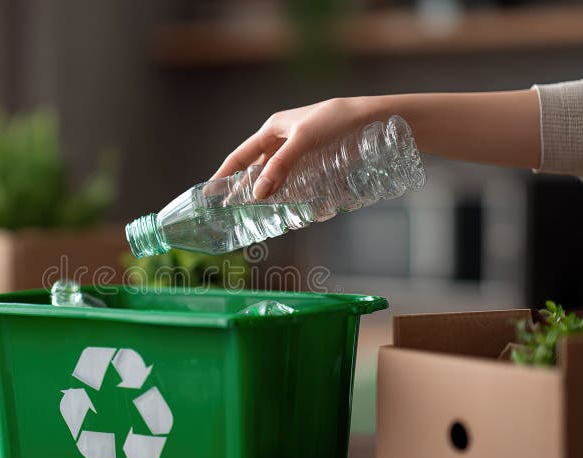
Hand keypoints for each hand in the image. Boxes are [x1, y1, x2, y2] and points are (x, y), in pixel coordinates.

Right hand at [211, 97, 372, 199]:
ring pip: (277, 178)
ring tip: (263, 214)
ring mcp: (300, 153)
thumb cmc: (336, 120)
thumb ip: (281, 166)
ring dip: (270, 195)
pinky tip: (292, 208)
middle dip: (246, 190)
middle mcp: (283, 141)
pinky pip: (297, 182)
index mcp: (272, 129)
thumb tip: (257, 194)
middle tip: (235, 212)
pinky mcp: (317, 163)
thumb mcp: (304, 140)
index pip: (240, 156)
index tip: (209, 193)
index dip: (223, 174)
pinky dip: (292, 196)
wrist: (374, 117)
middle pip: (257, 170)